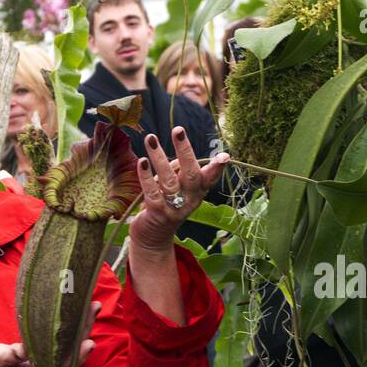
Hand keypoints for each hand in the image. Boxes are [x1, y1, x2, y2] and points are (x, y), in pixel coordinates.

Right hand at [0, 302, 100, 366]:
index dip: (79, 354)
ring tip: (93, 304)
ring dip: (83, 322)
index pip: (66, 364)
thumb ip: (12, 356)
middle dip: (86, 327)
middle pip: (74, 346)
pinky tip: (79, 309)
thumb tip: (24, 350)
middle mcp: (51, 364)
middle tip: (94, 307)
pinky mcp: (46, 345)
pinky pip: (64, 334)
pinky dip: (72, 322)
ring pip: (72, 338)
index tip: (90, 343)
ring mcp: (50, 354)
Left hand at [128, 126, 229, 258]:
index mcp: (198, 191)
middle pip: (190, 174)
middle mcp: (190, 200)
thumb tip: (183, 149)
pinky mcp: (158, 213)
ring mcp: (174, 208)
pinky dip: (146, 177)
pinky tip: (142, 162)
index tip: (224, 156)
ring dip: (159, 158)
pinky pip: (152, 192)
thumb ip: (183, 170)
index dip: (217, 168)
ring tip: (151, 138)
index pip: (210, 177)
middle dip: (185, 151)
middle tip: (178, 130)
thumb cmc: (168, 204)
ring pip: (169, 180)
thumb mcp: (180, 188)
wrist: (154, 237)